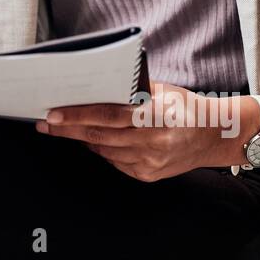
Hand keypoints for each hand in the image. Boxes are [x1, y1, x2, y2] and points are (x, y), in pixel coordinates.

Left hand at [36, 82, 233, 181]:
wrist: (215, 135)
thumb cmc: (185, 106)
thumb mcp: (161, 90)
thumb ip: (130, 90)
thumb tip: (92, 86)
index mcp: (155, 114)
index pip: (107, 114)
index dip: (77, 115)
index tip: (53, 113)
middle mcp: (153, 140)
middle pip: (99, 136)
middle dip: (67, 129)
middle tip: (45, 123)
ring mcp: (150, 161)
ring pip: (103, 150)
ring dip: (81, 139)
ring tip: (64, 128)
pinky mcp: (148, 174)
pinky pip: (115, 161)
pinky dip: (102, 150)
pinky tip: (95, 140)